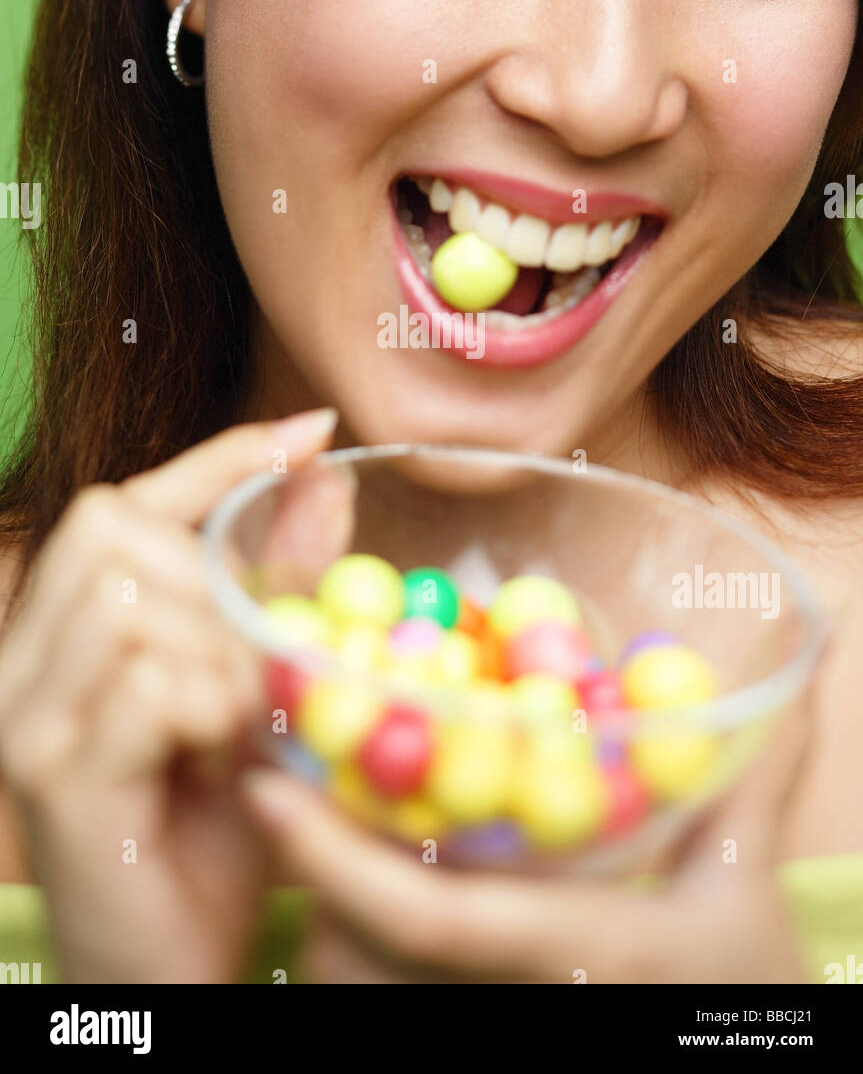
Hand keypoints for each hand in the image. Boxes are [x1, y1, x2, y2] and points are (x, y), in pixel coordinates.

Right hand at [0, 408, 336, 982]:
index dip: (219, 458)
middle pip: (116, 530)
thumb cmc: (215, 831)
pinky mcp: (50, 772)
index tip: (309, 431)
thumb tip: (320, 477)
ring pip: (135, 604)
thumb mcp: (259, 693)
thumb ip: (279, 586)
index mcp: (65, 630)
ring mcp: (23, 713)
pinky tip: (219, 755)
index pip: (131, 501)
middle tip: (254, 676)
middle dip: (217, 587)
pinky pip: (147, 682)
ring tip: (238, 726)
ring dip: (221, 655)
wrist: (171, 970)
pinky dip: (211, 707)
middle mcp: (20, 659)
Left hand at [238, 700, 812, 983]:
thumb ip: (750, 783)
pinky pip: (376, 969)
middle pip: (354, 938)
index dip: (331, 860)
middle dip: (308, 855)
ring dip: (320, 883)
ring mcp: (470, 1007)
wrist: (722, 1062)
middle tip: (269, 761)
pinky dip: (348, 912)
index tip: (264, 789)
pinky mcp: (463, 1008)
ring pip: (353, 958)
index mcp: (558, 950)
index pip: (420, 919)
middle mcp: (494, 989)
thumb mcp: (743, 889)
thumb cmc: (730, 992)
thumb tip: (793, 676)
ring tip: (290, 793)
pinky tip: (348, 851)